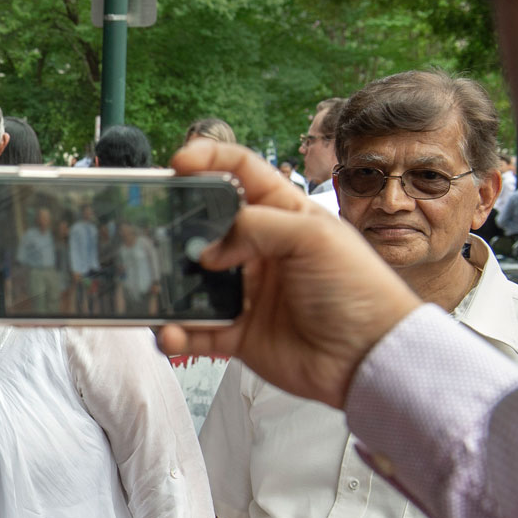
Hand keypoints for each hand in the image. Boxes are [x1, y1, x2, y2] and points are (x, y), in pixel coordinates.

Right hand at [157, 143, 422, 409]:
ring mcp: (246, 291)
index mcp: (284, 214)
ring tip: (153, 290)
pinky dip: (177, 333)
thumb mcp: (314, 238)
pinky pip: (196, 330)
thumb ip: (256, 227)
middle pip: (205, 226)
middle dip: (174, 226)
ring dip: (167, 285)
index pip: (242, 172)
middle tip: (148, 230)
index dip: (209, 159)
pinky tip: (172, 334)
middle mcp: (260, 249)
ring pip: (192, 281)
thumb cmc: (357, 290)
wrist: (369, 357)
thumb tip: (207, 250)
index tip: (178, 162)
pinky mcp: (238, 332)